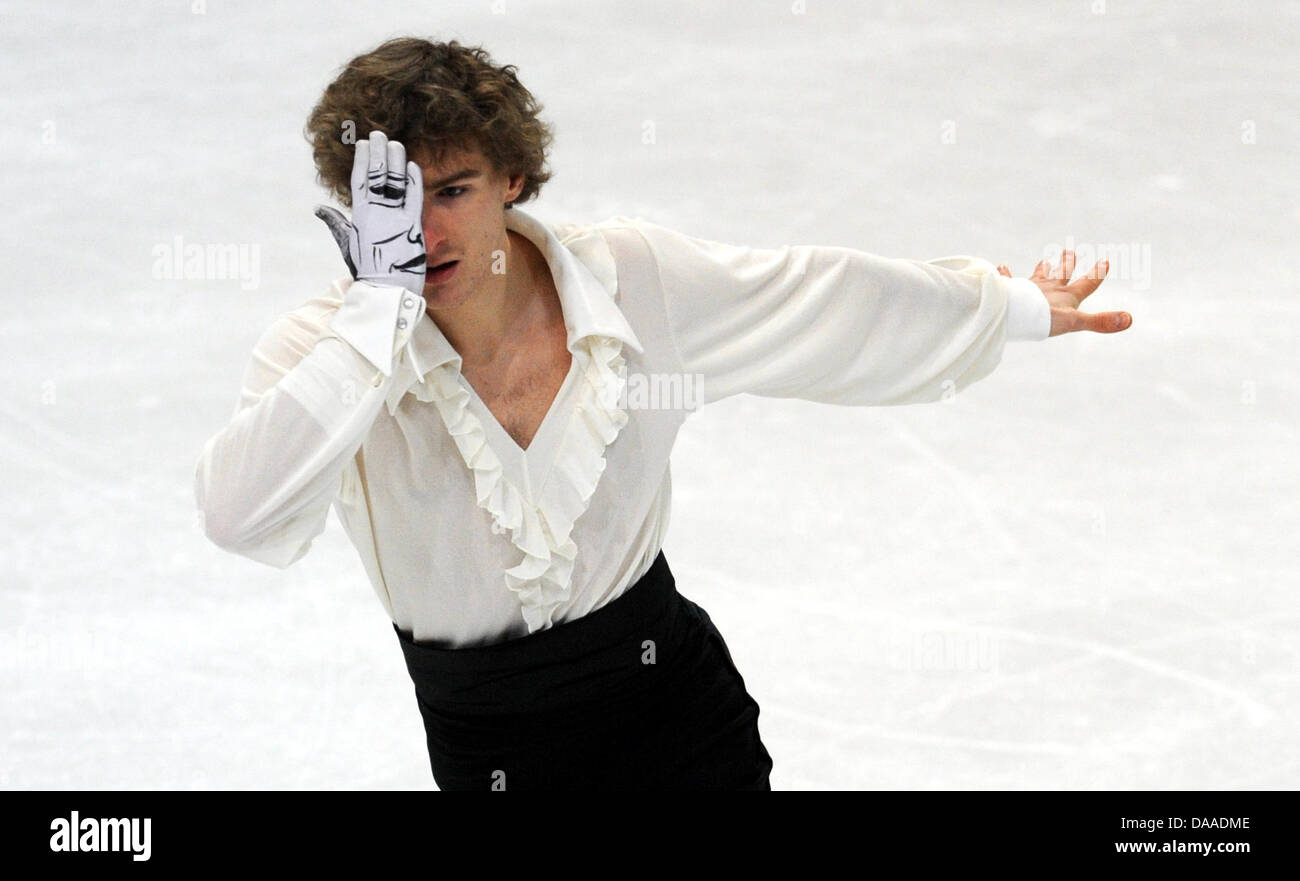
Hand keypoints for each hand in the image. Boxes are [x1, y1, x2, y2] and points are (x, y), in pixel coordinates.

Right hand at [314, 130, 426, 295]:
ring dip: (396, 161)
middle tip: (381, 134)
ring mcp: (395, 219)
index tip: (365, 144)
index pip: (361, 181)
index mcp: (359, 217)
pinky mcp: (413, 227)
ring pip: (395, 183)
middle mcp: (376, 214)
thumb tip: (319, 208)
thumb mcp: (348, 244)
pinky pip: (414, 199)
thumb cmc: (366, 270)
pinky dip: (414, 181)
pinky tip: (413, 166)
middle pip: (378, 176)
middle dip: (379, 154)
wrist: (384, 291)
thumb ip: (336, 223)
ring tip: (396, 143)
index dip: (363, 161)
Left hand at [997, 249, 1130, 336]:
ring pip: (1039, 276)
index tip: (1105, 261)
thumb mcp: (1075, 322)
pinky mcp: (1012, 292)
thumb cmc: (1044, 318)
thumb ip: (1100, 322)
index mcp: (1067, 296)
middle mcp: (1050, 289)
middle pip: (1062, 274)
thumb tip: (1128, 319)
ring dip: (1042, 269)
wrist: (1014, 312)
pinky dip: (1005, 275)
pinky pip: (1008, 281)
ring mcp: (1030, 289)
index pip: (1087, 284)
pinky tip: (1001, 267)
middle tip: (1069, 250)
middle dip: (1067, 264)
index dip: (1097, 274)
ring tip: (1043, 260)